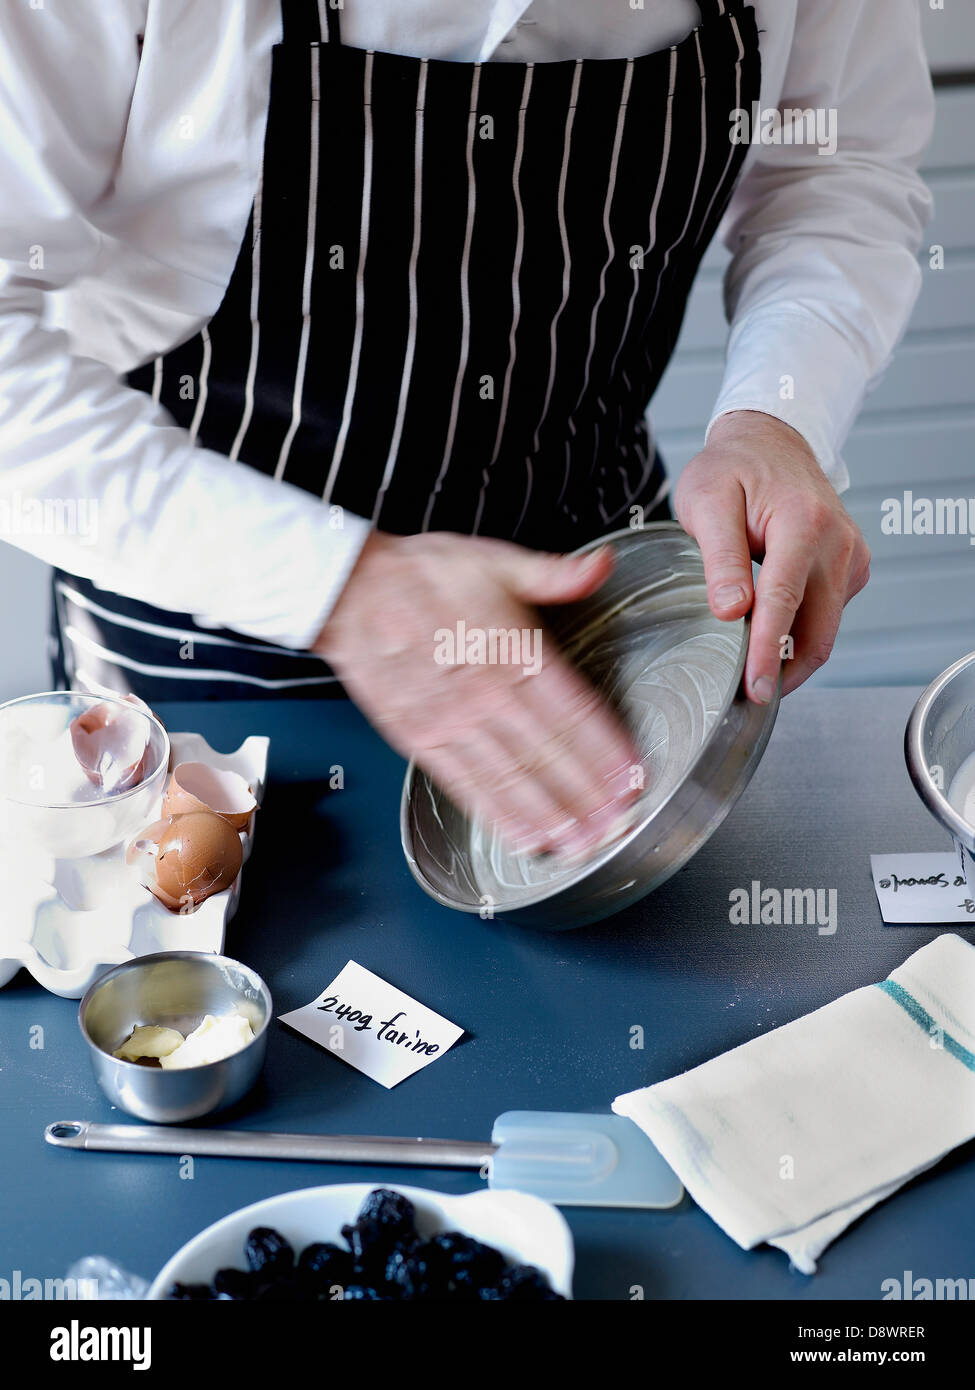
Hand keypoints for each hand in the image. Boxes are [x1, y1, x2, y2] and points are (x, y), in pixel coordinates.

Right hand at [314, 531, 642, 855]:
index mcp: (513, 650)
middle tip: (620, 826)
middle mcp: (486, 693)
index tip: (634, 777)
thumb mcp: (495, 560)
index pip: (574, 712)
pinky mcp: (421, 740)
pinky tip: (526, 836)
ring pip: (512, 778)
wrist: (348, 592)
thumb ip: (554, 573)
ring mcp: (452, 722)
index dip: (607, 750)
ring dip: (552, 815)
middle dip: (589, 796)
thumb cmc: (420, 575)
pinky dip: (499, 816)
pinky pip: (467, 785)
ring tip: (584, 843)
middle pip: (549, 754)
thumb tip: (603, 566)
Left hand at [673, 411, 869, 700]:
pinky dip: (799, 633)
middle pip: (817, 629)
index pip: (785, 602)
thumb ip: (719, 558)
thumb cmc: (732, 469)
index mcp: (803, 523)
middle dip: (783, 669)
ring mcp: (850, 558)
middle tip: (746, 696)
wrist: (768, 442)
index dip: (768, 652)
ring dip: (790, 655)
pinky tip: (768, 634)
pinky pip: (827, 615)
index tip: (755, 688)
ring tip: (750, 668)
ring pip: (824, 629)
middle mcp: (837, 543)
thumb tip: (730, 611)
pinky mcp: (851, 569)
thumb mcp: (707, 503)